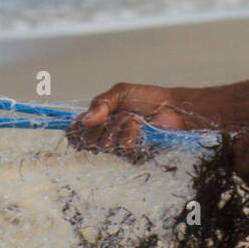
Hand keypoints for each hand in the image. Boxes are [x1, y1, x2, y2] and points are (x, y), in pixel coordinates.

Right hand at [68, 82, 201, 155]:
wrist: (173, 108)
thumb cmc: (147, 98)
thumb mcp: (120, 92)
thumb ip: (101, 103)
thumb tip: (85, 120)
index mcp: (100, 119)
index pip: (77, 130)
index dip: (75, 129)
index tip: (79, 125)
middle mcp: (106, 135)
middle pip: (89, 139)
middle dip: (102, 125)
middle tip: (116, 115)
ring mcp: (119, 147)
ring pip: (106, 144)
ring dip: (119, 127)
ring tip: (133, 118)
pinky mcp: (133, 155)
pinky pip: (123, 147)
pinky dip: (131, 133)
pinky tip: (140, 127)